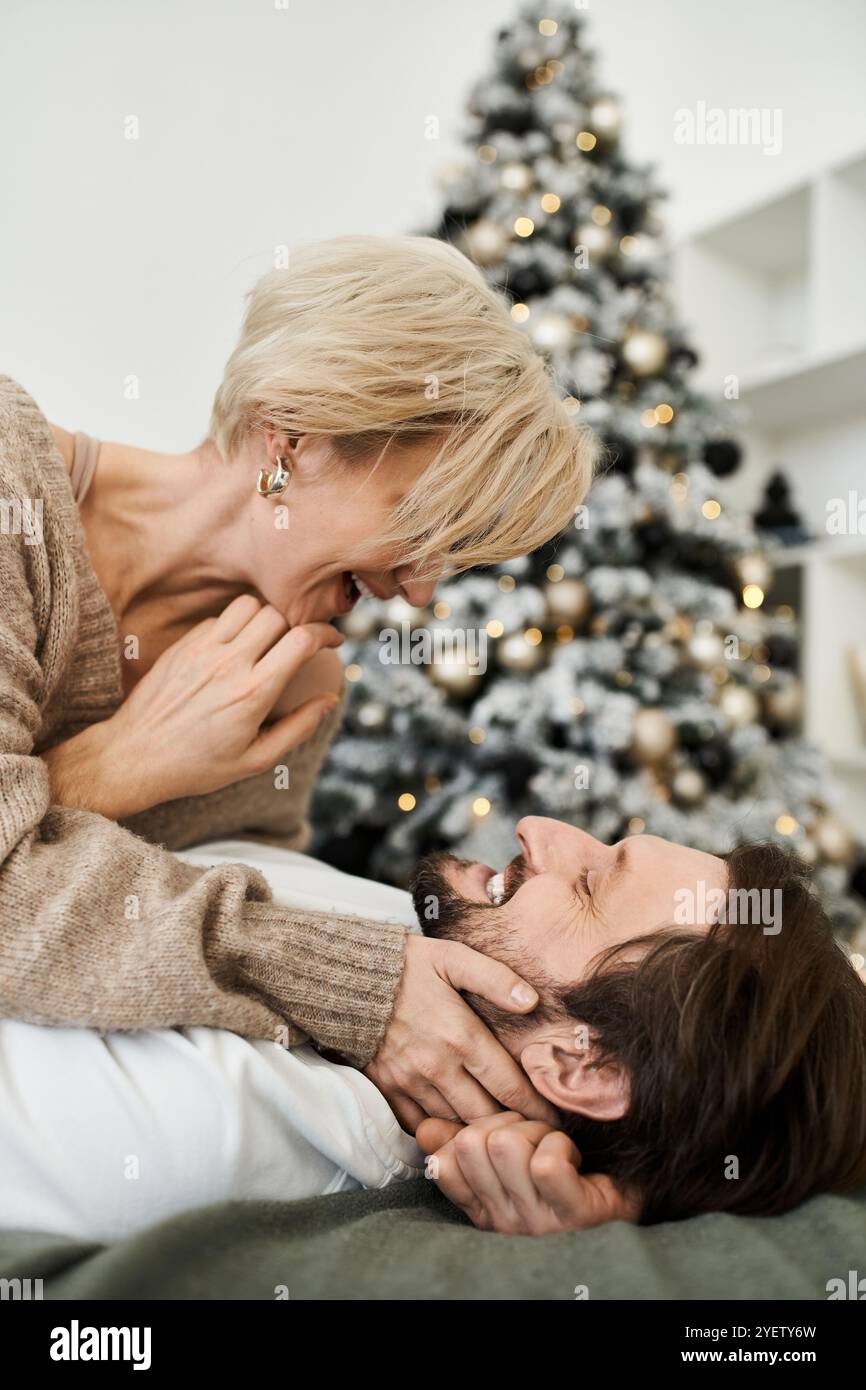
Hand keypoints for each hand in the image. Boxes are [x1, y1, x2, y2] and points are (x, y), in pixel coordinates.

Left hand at [81, 595, 342, 815]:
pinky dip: (233, 627)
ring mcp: (202, 650)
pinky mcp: (182, 646)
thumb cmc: (197, 766)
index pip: (301, 640)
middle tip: (301, 642)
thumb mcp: (256, 760)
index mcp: (253, 693)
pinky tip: (234, 649)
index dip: (326, 634)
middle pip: (278, 614)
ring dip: (265, 617)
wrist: (135, 756)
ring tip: (269, 639)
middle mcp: (228, 664)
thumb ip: (298, 728)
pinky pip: (217, 619)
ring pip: (248, 605)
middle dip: (297, 624)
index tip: (333, 641)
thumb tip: (329, 699)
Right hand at [364, 934, 559, 1131]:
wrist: (346, 976)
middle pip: (486, 1115)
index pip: (509, 1086)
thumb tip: (532, 1002)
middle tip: (534, 1137)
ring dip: (478, 1134)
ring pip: (455, 1125)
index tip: (556, 1124)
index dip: (537, 1110)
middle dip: (513, 1129)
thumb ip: (495, 979)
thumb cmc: (406, 965)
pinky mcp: (388, 1090)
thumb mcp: (453, 957)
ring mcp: (410, 1083)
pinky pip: (420, 1127)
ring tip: (501, 1139)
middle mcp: (437, 1067)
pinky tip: (458, 1133)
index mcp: (461, 1036)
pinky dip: (441, 1134)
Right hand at [416, 1112, 639, 1234]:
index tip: (498, 1132)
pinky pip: (546, 1163)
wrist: (628, 1210)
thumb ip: (465, 1146)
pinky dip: (561, 1145)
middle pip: (470, 1143)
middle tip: (533, 1137)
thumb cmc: (566, 1181)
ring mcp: (536, 1221)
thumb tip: (425, 1129)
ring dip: (535, 1131)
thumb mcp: (509, 1167)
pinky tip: (574, 1158)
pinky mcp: (572, 1214)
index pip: (443, 1164)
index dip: (466, 1132)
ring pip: (506, 1145)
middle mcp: (503, 1219)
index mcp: (483, 1208)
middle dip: (505, 1122)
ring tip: (554, 1146)